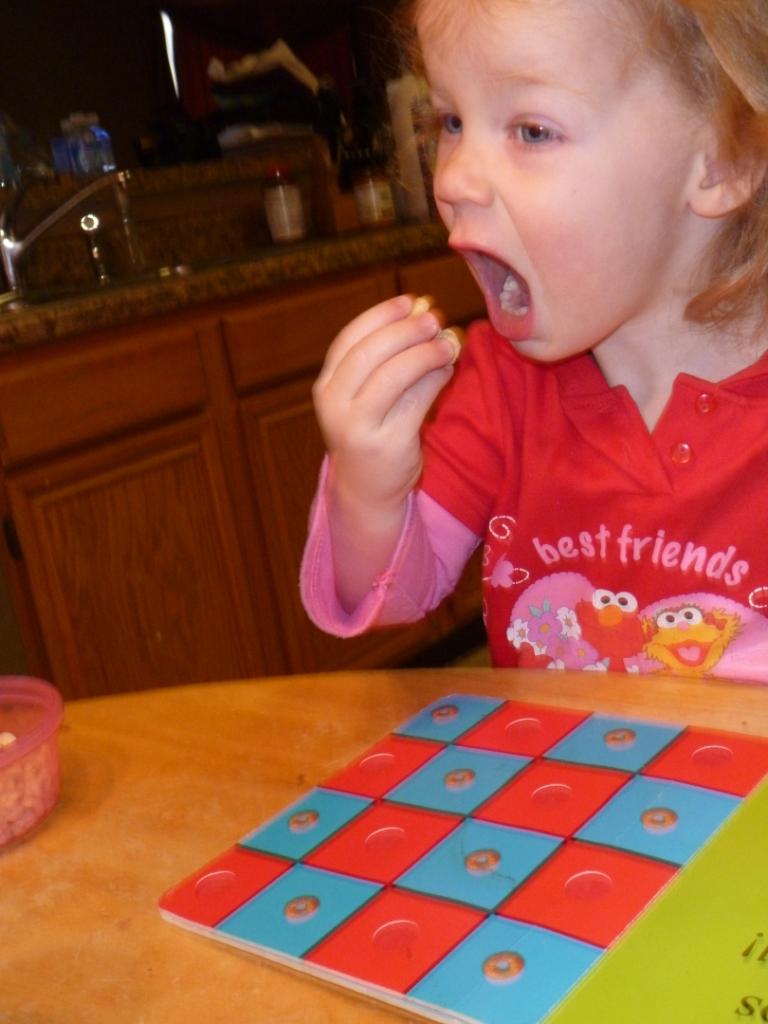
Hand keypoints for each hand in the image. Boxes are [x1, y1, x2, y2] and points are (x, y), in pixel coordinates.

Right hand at [314, 293, 458, 520]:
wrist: (367, 487)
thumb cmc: (370, 431)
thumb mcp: (362, 394)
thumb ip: (383, 358)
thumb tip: (421, 311)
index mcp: (326, 386)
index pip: (350, 339)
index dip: (381, 315)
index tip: (409, 301)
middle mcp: (335, 406)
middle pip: (371, 353)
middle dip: (406, 330)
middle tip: (435, 319)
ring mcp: (359, 427)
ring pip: (395, 375)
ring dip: (426, 353)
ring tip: (449, 343)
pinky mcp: (388, 444)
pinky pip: (417, 401)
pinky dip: (436, 379)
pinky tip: (447, 370)